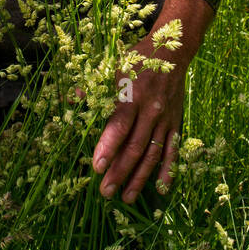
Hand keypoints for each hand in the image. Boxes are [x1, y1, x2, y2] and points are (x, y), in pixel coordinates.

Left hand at [92, 38, 186, 203]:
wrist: (173, 52)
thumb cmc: (138, 60)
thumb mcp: (114, 67)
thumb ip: (95, 87)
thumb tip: (72, 99)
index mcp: (133, 95)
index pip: (119, 125)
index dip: (108, 146)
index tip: (97, 166)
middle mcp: (151, 110)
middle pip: (135, 146)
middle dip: (120, 171)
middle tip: (105, 191)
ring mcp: (165, 119)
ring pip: (152, 153)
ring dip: (139, 178)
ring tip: (126, 197)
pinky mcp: (176, 123)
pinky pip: (172, 150)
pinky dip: (168, 170)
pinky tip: (161, 188)